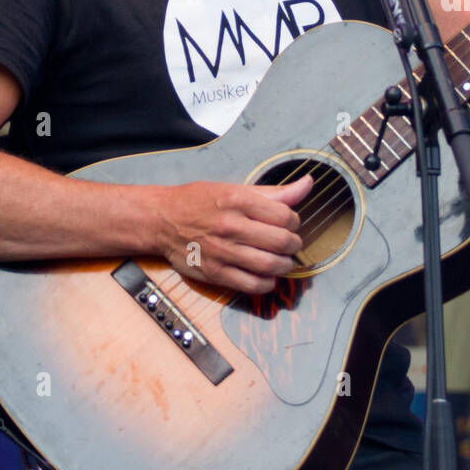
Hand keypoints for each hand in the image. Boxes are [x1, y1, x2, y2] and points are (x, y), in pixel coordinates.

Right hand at [155, 173, 312, 293]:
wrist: (161, 220)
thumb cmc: (198, 202)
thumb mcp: (235, 189)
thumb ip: (274, 192)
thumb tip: (307, 184)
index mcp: (238, 200)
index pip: (285, 216)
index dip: (295, 222)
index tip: (291, 224)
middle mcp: (230, 226)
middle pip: (281, 242)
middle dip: (294, 245)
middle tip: (291, 244)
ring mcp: (222, 251)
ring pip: (269, 265)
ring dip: (284, 265)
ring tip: (282, 260)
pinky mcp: (214, 273)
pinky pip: (251, 285)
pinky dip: (267, 283)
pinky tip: (267, 276)